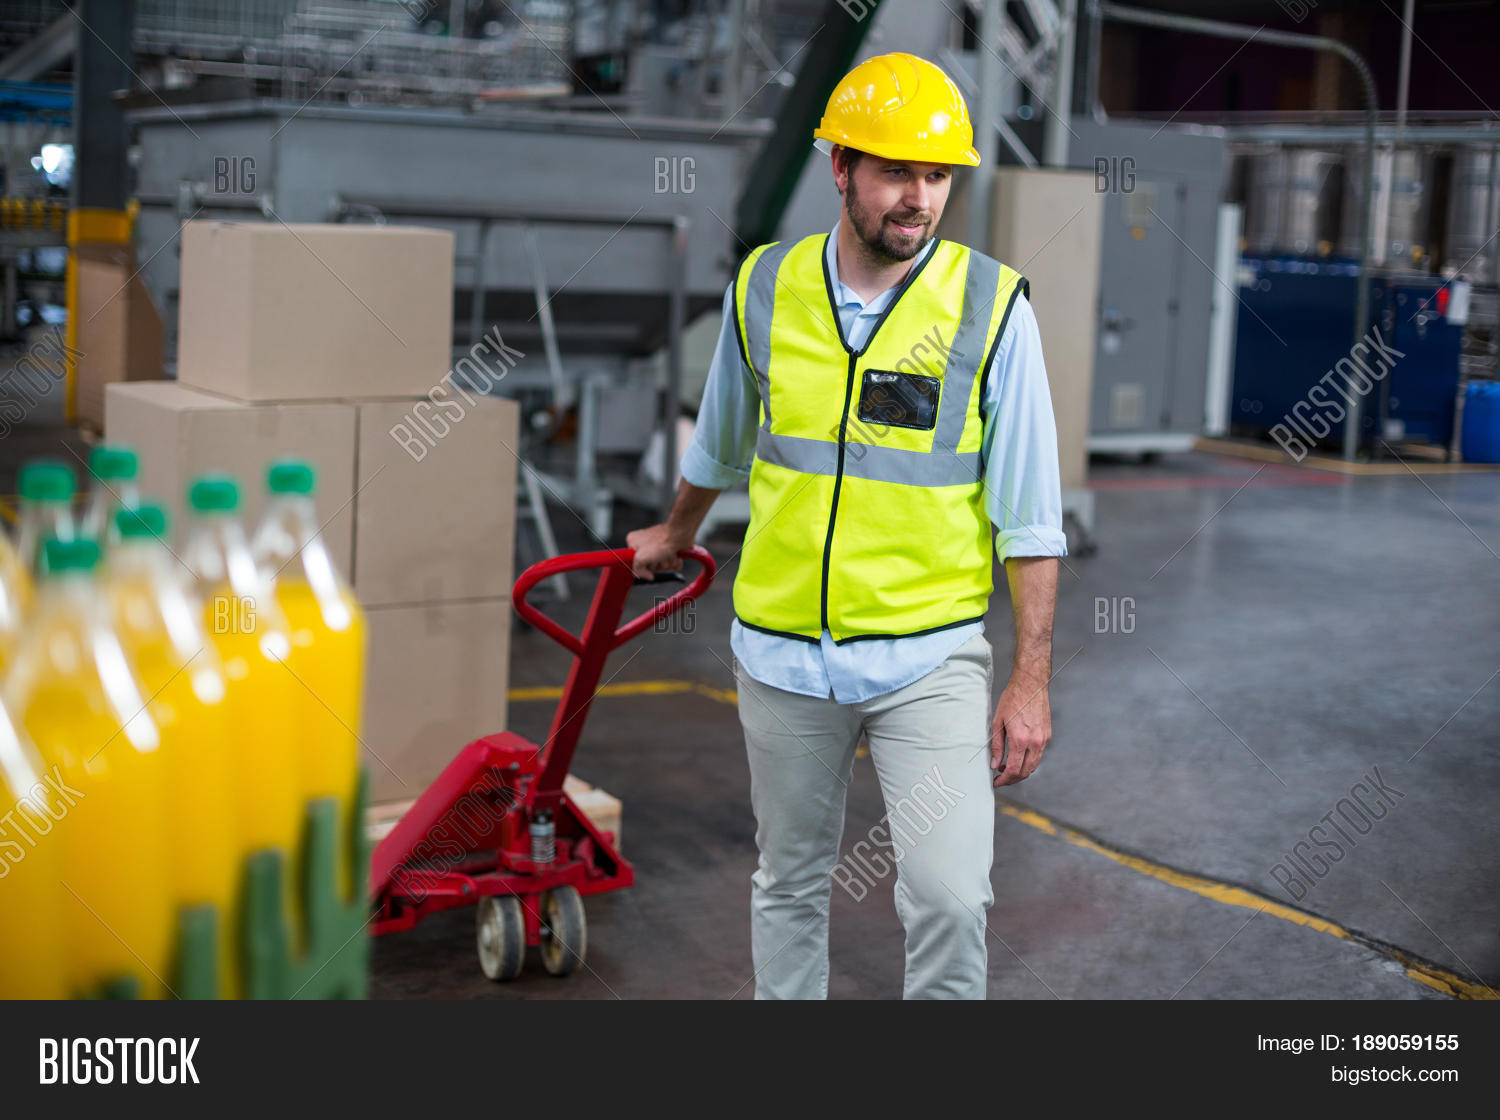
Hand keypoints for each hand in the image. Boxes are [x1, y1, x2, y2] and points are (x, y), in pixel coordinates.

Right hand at [625, 523, 688, 579]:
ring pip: (662, 565)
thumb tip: (648, 576)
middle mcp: (644, 543)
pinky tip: (676, 556)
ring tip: (669, 554)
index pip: (634, 563)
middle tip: (660, 556)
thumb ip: (637, 570)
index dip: (643, 567)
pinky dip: (675, 562)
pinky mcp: (669, 548)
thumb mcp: (640, 558)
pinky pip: (671, 563)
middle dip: (658, 565)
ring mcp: (658, 546)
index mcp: (633, 542)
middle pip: (650, 566)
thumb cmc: (661, 541)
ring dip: (668, 563)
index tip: (648, 564)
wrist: (680, 534)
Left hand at [990, 670, 1050, 785]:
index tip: (996, 782)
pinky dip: (1028, 761)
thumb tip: (995, 764)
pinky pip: (1038, 755)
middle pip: (1025, 772)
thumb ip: (996, 745)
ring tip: (1007, 767)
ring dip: (1021, 771)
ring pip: (1033, 766)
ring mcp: (1043, 739)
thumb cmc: (1013, 699)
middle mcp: (1035, 742)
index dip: (1004, 780)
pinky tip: (1018, 756)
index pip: (1013, 770)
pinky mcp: (1047, 735)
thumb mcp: (997, 721)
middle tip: (1000, 778)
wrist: (1031, 684)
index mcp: (1020, 739)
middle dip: (1012, 779)